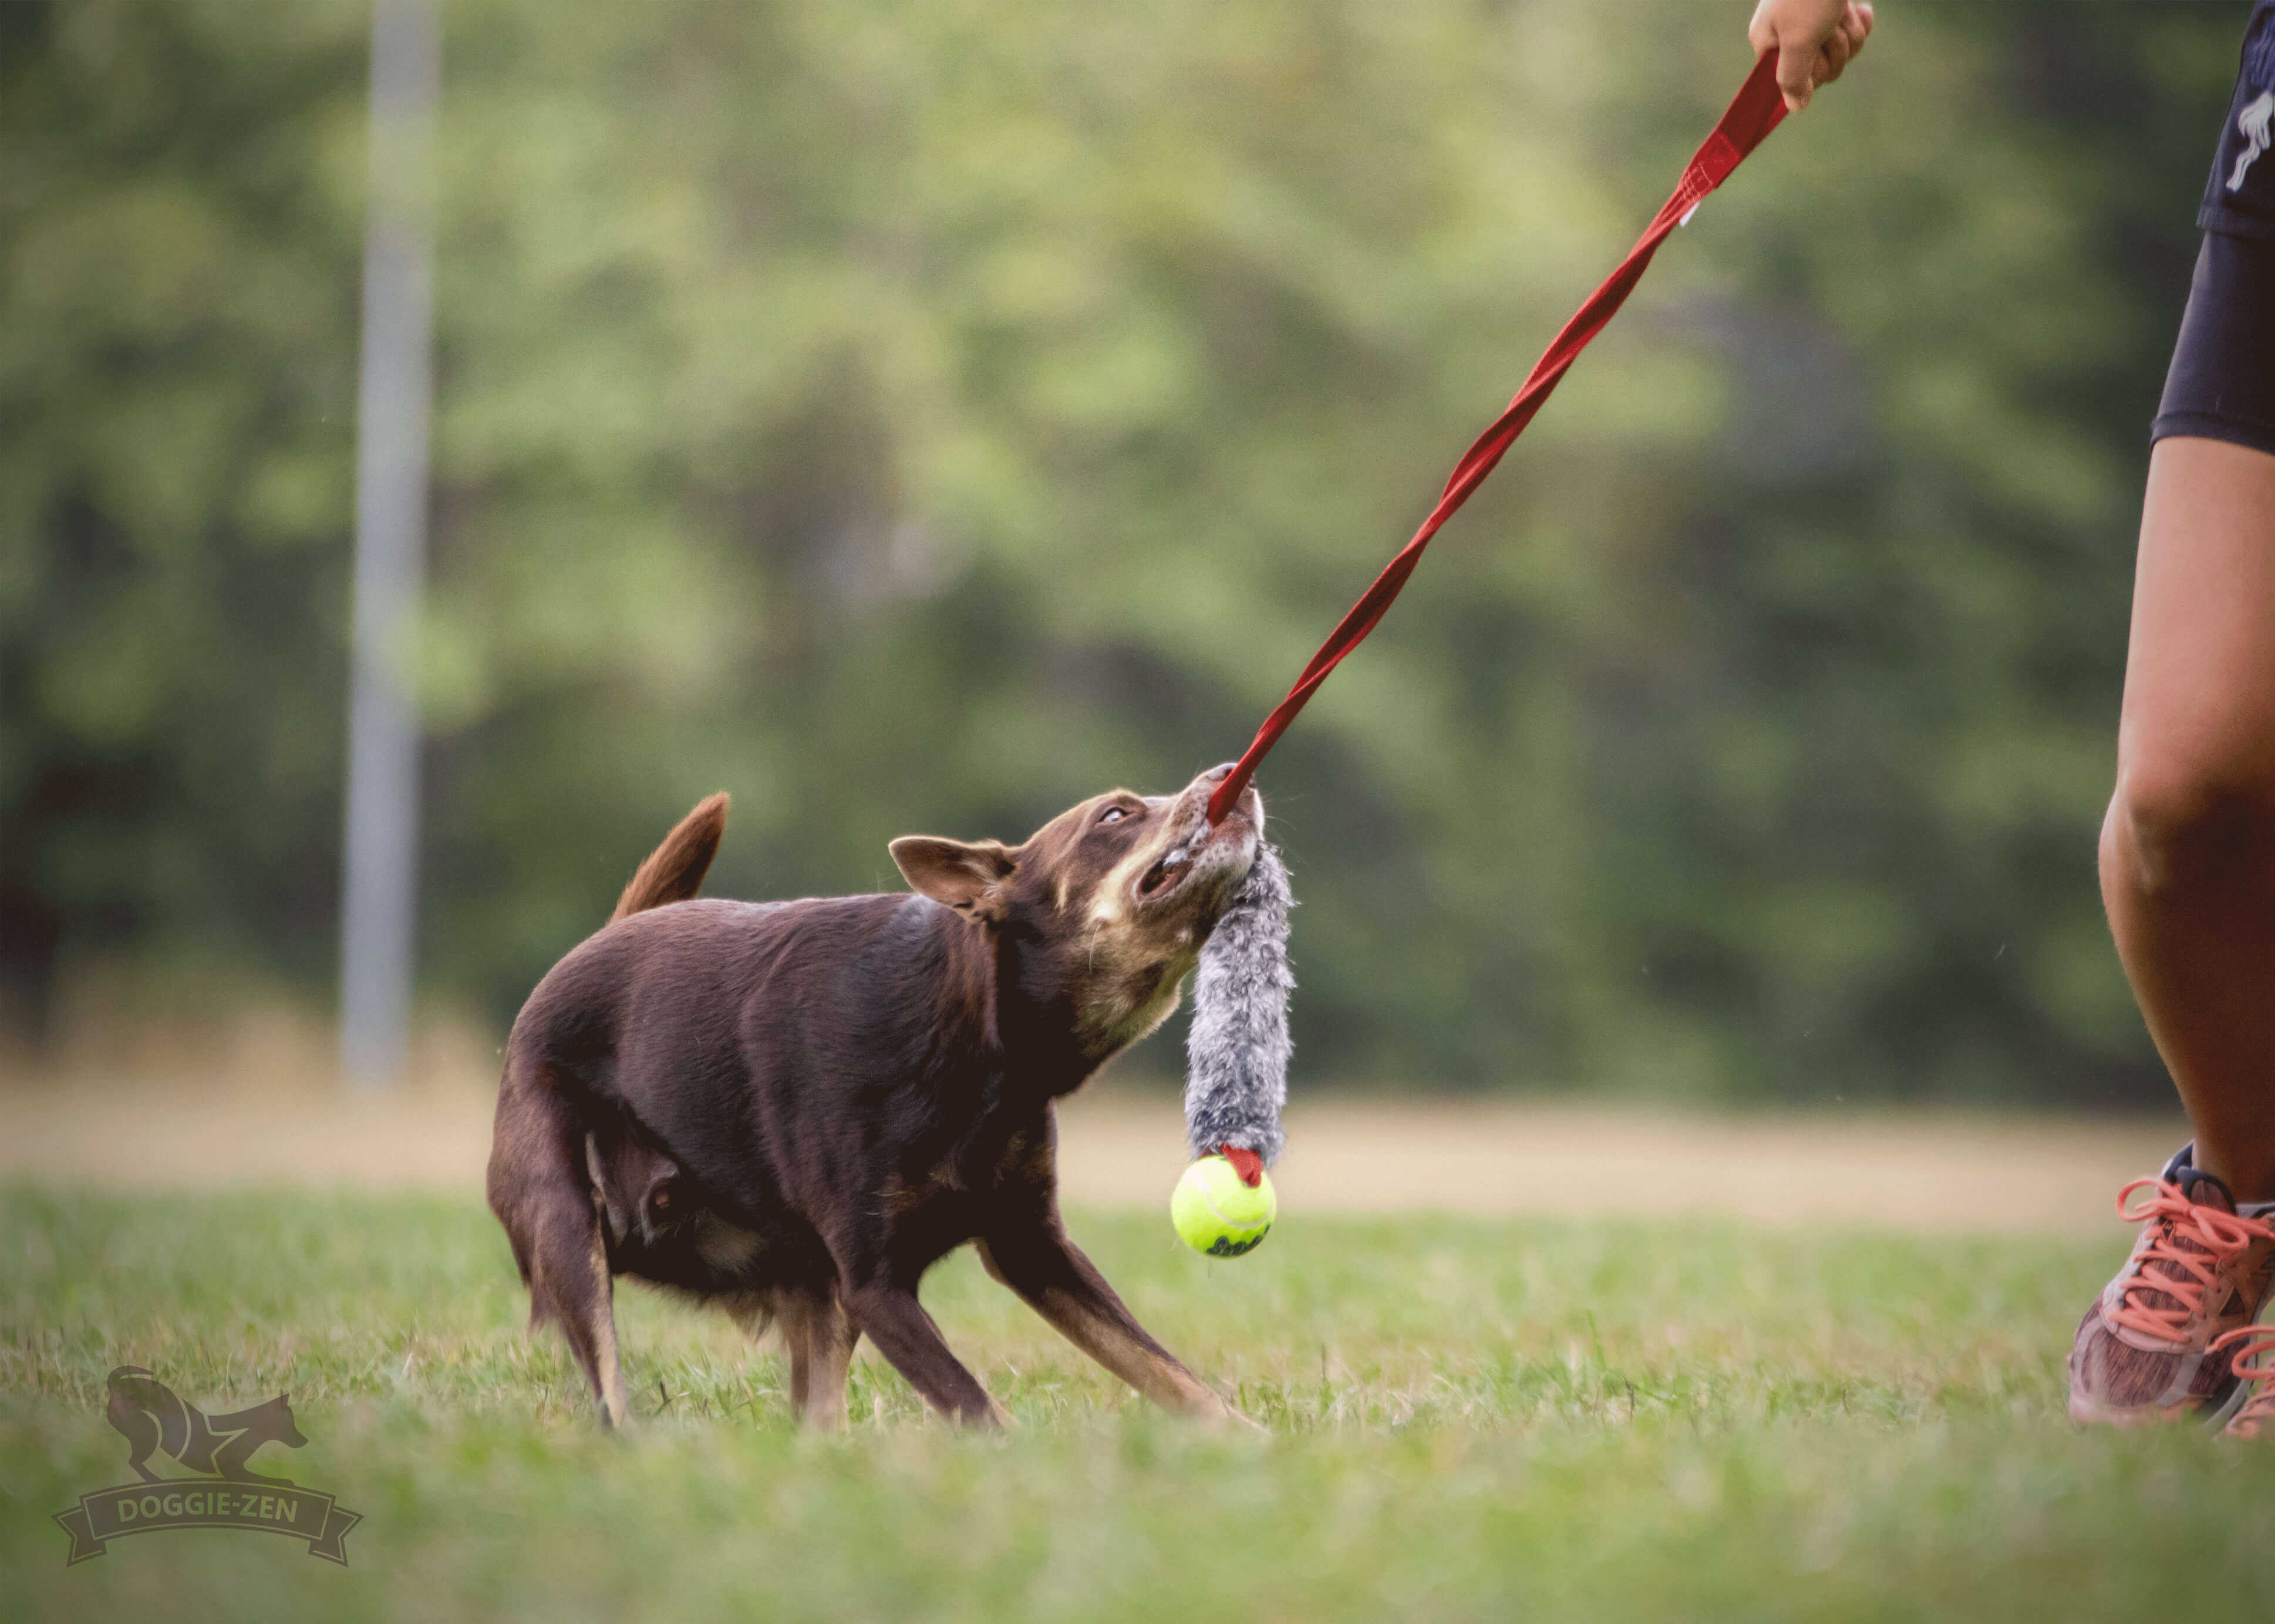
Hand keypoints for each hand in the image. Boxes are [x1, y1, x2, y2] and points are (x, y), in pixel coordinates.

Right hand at [1747, 0, 1873, 112]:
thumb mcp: (1798, 39)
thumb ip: (1792, 77)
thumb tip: (1793, 108)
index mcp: (1770, 43)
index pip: (1794, 81)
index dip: (1813, 72)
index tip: (1816, 51)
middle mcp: (1790, 34)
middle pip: (1823, 67)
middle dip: (1836, 48)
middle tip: (1830, 24)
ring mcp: (1815, 21)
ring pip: (1843, 49)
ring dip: (1850, 31)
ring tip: (1841, 9)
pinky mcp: (1837, 8)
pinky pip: (1856, 31)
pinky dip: (1861, 21)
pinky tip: (1857, 8)